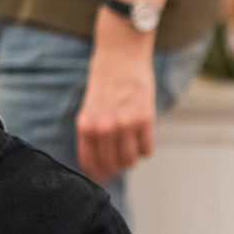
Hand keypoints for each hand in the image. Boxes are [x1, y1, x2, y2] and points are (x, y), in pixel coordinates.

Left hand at [76, 14, 156, 183]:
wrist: (121, 55)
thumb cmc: (105, 79)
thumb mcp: (90, 106)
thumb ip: (93, 131)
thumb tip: (100, 160)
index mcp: (86, 124)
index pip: (90, 162)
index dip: (97, 174)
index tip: (103, 177)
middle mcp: (104, 127)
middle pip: (112, 164)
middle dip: (116, 168)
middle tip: (120, 164)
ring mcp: (125, 123)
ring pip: (130, 160)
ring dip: (131, 160)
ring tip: (131, 151)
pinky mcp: (145, 119)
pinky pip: (147, 149)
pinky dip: (145, 149)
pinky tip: (142, 139)